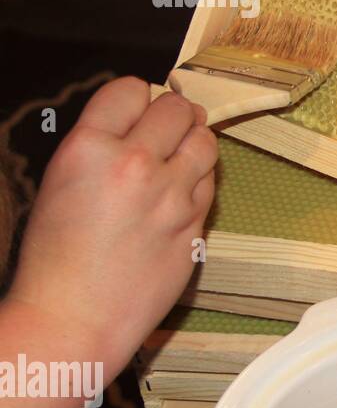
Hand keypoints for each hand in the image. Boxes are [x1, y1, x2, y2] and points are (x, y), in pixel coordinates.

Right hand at [8, 78, 216, 377]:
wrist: (74, 318)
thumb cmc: (54, 259)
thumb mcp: (58, 184)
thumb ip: (98, 147)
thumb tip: (132, 124)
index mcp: (88, 148)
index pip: (130, 89)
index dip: (135, 95)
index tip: (137, 105)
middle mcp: (136, 164)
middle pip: (176, 108)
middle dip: (171, 112)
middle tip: (165, 124)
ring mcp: (172, 195)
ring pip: (205, 140)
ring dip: (194, 139)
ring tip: (181, 149)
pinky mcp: (196, 223)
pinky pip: (211, 181)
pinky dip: (201, 176)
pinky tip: (184, 185)